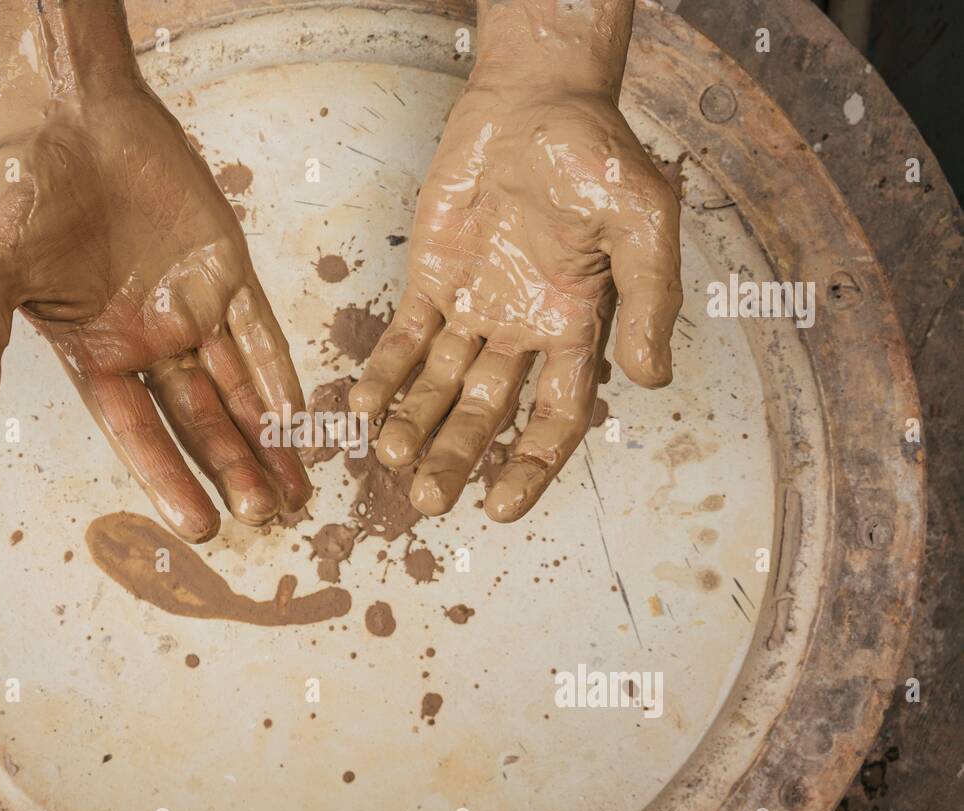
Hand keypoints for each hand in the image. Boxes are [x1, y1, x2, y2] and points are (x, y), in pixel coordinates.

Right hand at [0, 86, 310, 542]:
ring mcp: (192, 308)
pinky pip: (260, 333)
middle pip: (199, 421)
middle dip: (231, 468)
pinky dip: (280, 374)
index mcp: (96, 354)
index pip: (137, 432)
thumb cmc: (22, 192)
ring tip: (296, 491)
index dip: (168, 479)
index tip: (200, 527)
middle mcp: (149, 342)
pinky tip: (301, 418)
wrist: (74, 114)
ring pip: (238, 387)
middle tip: (267, 517)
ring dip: (267, 437)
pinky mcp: (228, 271)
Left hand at [350, 76, 680, 522]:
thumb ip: (648, 299)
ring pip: (440, 386)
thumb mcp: (645, 223)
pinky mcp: (432, 278)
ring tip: (388, 458)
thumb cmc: (599, 155)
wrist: (535, 99)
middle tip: (423, 500)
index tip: (500, 508)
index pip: (555, 417)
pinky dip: (384, 372)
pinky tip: (361, 408)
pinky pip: (405, 338)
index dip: (529, 466)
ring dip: (414, 424)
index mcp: (577, 327)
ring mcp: (474, 307)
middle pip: (486, 415)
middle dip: (455, 458)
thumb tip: (652, 379)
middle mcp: (522, 330)